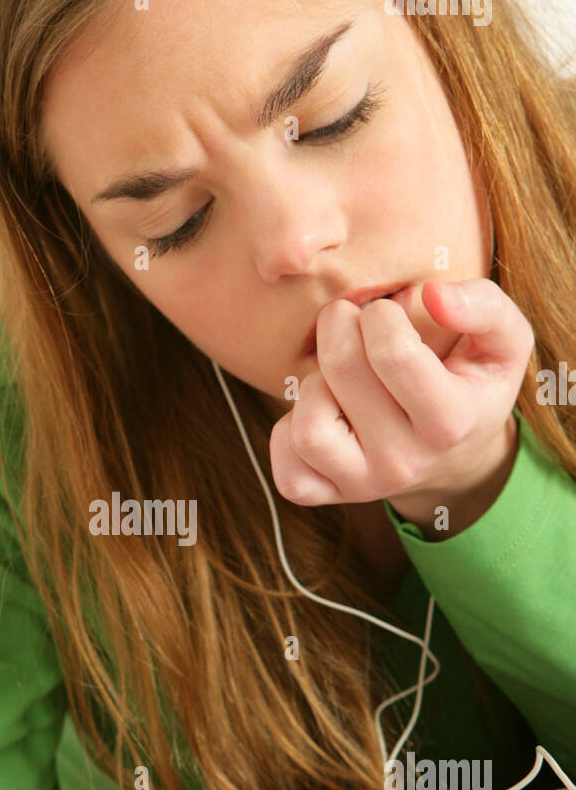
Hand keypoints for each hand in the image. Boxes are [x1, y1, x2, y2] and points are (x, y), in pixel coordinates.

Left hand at [269, 279, 532, 524]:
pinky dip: (287, 433)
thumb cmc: (473, 385)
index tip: (386, 314)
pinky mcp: (327, 496)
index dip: (380, 315)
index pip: (392, 352)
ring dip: (312, 385)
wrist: (457, 460)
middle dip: (338, 327)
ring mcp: (362, 485)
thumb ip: (485, 306)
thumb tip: (432, 293)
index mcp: (451, 421)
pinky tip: (322, 412)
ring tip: (337, 376)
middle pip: (340, 372)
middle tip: (351, 324)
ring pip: (307, 427)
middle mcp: (404, 462)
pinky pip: (285, 468)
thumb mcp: (505, 343)